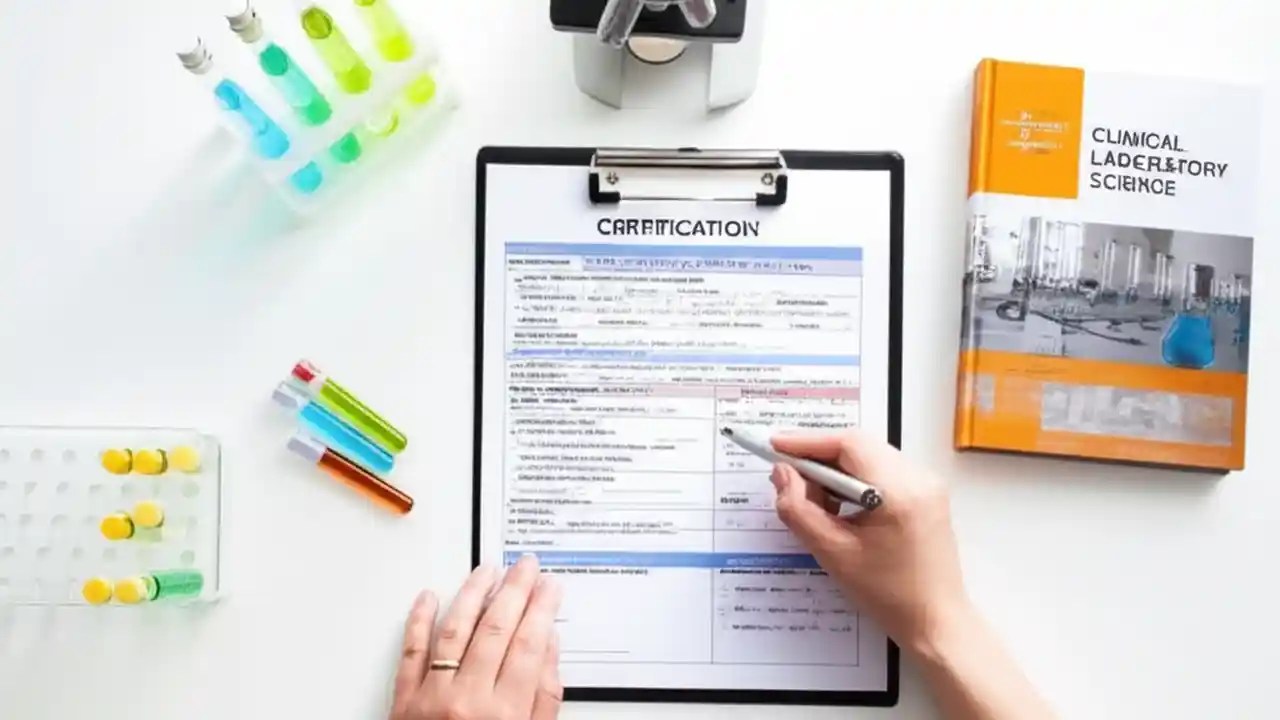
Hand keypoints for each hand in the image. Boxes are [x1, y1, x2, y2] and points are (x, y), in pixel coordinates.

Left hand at [390, 556, 563, 719]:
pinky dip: (419, 620)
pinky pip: (411, 652)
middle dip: (514, 590)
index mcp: (505, 714)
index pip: (528, 645)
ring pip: (455, 630)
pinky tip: (429, 598)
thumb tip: (547, 647)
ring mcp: (432, 698)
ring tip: (486, 572)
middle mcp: (467, 701)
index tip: (549, 587)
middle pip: (495, 629)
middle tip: (524, 567)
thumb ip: (543, 697)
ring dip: (472, 594)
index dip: (541, 609)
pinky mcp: (404, 701)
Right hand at [769, 429, 969, 654]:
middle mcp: (920, 479)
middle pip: (858, 446)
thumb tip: (783, 475)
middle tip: (788, 474)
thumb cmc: (890, 595)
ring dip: (836, 469)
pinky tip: (839, 505)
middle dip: (818, 456)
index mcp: (900, 492)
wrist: (935, 621)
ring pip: (868, 456)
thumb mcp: (833, 553)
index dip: (807, 441)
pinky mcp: (925, 493)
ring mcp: (927, 484)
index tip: (777, 446)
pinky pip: (882, 470)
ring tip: (814, 499)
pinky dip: (854, 480)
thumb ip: (800, 510)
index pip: (848, 445)